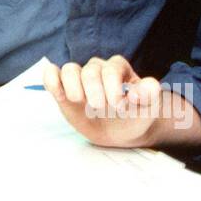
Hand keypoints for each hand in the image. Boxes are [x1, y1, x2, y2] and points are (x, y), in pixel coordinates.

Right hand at [42, 55, 164, 147]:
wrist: (120, 132)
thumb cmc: (134, 116)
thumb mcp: (148, 108)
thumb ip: (149, 95)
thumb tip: (136, 92)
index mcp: (119, 68)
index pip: (111, 69)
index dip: (113, 87)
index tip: (118, 106)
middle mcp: (97, 68)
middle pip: (90, 71)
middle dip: (94, 91)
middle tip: (99, 108)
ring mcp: (79, 77)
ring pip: (69, 69)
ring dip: (73, 87)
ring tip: (79, 102)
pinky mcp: (63, 87)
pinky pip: (51, 75)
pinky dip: (51, 81)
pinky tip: (60, 96)